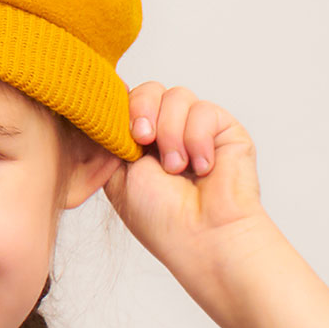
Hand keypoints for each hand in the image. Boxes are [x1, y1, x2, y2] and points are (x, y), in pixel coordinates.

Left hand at [104, 81, 328, 327]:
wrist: (203, 238)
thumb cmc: (160, 218)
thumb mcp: (118, 175)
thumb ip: (112, 137)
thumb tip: (104, 104)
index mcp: (137, 144)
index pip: (125, 102)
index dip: (119, 109)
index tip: (120, 133)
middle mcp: (166, 133)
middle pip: (149, 89)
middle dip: (142, 110)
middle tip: (143, 140)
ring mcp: (195, 129)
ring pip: (176, 95)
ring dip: (171, 132)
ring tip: (176, 168)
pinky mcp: (224, 130)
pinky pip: (204, 110)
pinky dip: (197, 139)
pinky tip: (202, 168)